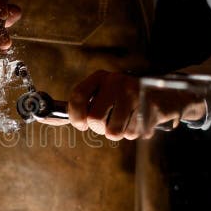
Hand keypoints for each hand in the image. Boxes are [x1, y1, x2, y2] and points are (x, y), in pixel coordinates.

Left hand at [42, 71, 205, 139]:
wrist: (168, 94)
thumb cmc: (126, 99)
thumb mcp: (101, 97)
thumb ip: (76, 108)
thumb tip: (42, 117)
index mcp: (100, 77)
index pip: (77, 97)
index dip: (76, 117)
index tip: (81, 124)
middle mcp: (116, 81)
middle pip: (95, 120)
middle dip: (101, 129)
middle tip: (111, 122)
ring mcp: (135, 92)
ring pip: (114, 131)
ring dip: (121, 132)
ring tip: (129, 119)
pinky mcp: (152, 105)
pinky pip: (134, 133)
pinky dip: (137, 132)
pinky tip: (143, 119)